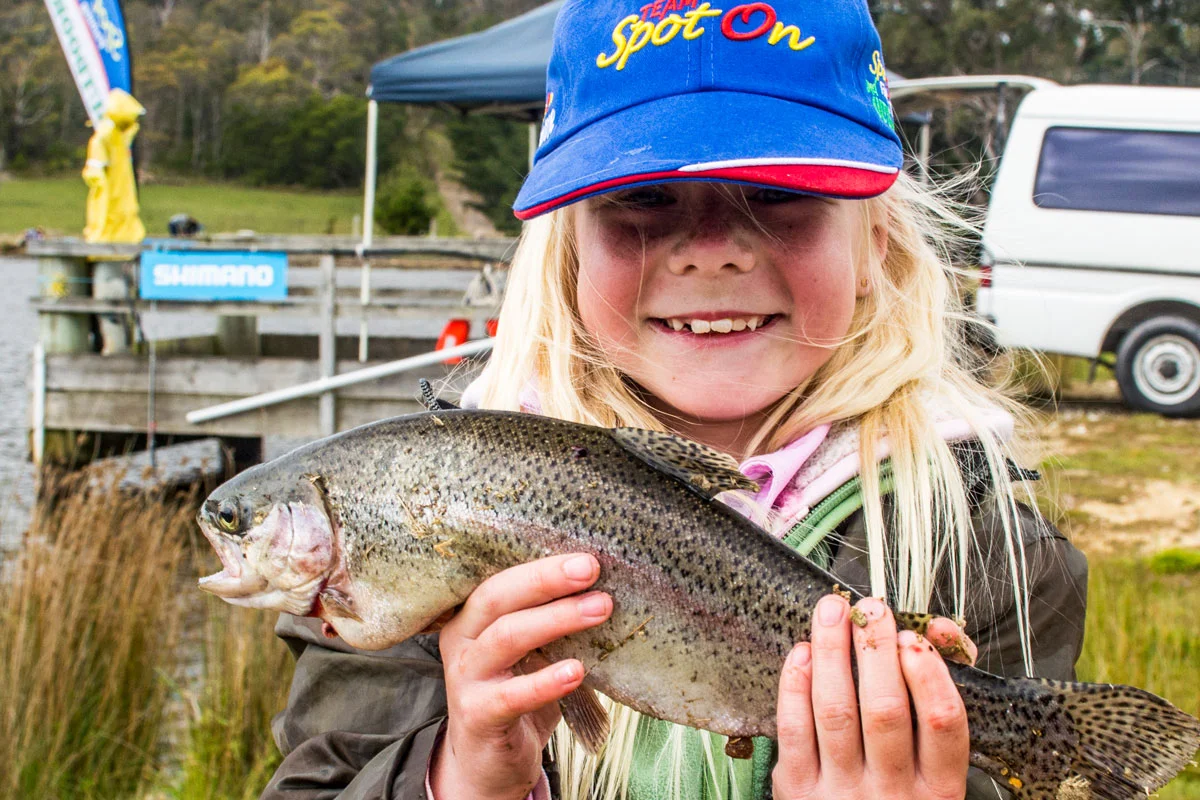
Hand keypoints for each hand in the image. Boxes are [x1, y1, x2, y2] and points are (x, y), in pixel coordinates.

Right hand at [431, 553, 612, 799]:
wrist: (488, 763)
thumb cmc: (518, 694)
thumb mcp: (533, 652)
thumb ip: (553, 623)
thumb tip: (606, 590)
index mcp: (472, 616)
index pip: (501, 577)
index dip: (542, 564)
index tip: (587, 557)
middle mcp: (461, 639)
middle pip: (497, 596)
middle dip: (546, 579)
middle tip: (591, 570)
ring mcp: (465, 678)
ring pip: (506, 637)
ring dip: (556, 620)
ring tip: (599, 610)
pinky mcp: (476, 715)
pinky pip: (512, 695)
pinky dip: (546, 681)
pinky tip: (577, 671)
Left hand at [772, 595, 974, 799]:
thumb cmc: (896, 796)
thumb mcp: (931, 768)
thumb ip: (935, 701)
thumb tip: (935, 632)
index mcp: (937, 789)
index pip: (943, 722)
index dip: (929, 673)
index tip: (913, 637)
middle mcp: (892, 793)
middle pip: (885, 708)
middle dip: (876, 648)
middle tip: (871, 608)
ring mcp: (842, 792)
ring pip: (836, 710)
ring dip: (832, 652)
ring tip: (832, 612)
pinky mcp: (799, 790)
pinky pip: (794, 728)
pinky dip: (796, 684)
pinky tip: (802, 653)